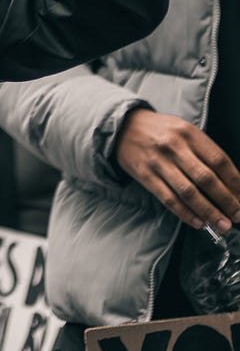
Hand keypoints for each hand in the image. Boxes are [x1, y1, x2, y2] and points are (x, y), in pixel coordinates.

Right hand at [115, 108, 239, 231]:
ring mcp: (159, 162)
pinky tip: (197, 222)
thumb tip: (230, 182)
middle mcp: (175, 147)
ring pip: (189, 192)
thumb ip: (204, 151)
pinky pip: (168, 198)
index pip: (219, 161)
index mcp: (189, 134)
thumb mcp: (184, 131)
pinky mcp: (146, 175)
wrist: (122, 126)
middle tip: (237, 216)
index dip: (235, 183)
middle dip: (226, 201)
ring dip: (209, 212)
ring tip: (222, 225)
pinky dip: (185, 213)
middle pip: (207, 179)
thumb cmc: (160, 130)